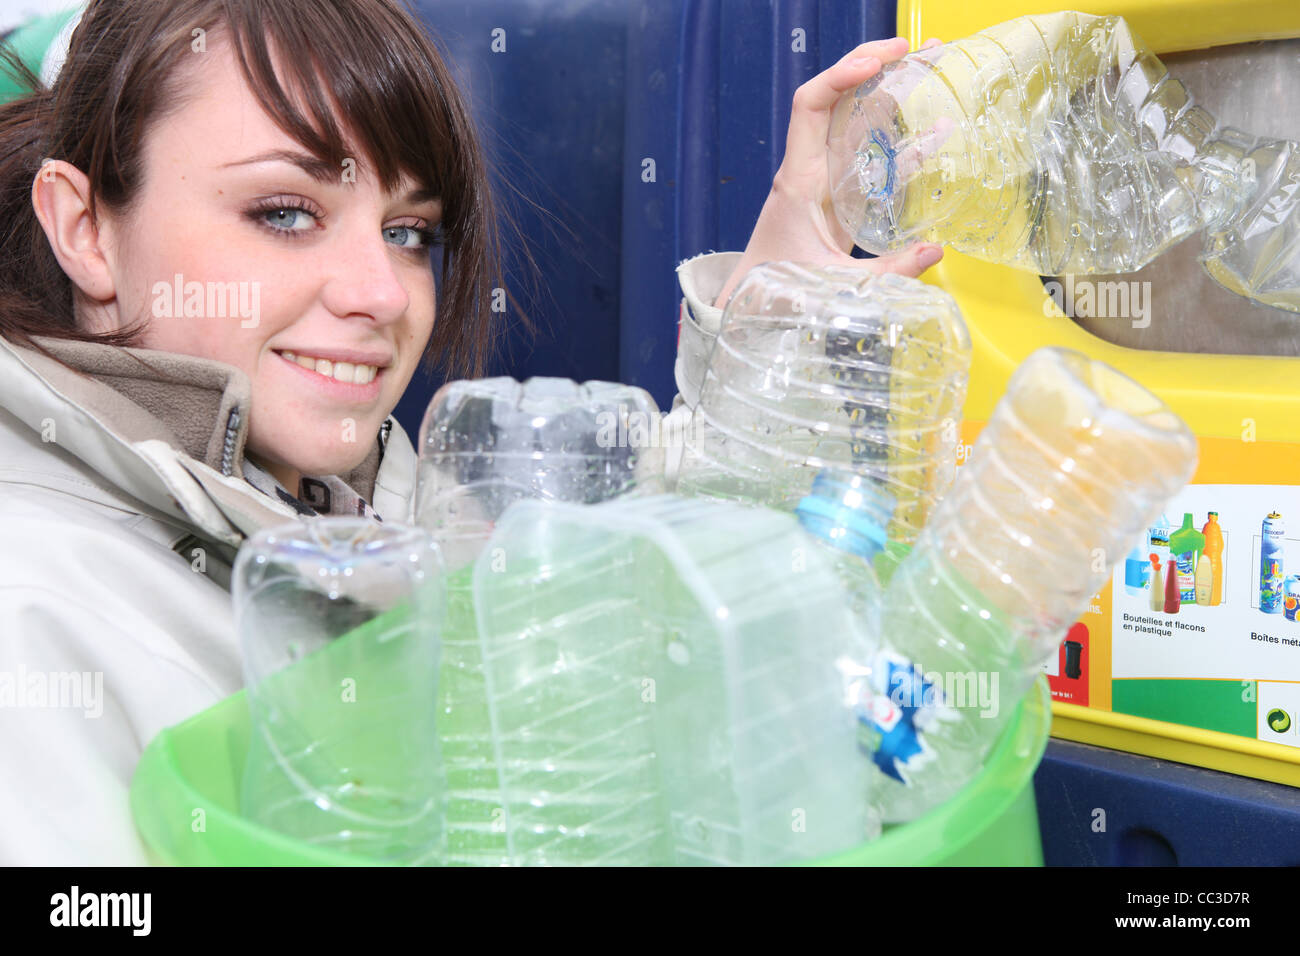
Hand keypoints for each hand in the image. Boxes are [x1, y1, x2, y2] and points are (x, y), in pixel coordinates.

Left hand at [715, 37, 943, 307]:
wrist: (752, 302)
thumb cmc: (779, 290)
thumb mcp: (834, 286)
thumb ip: (886, 272)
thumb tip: (936, 251)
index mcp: (799, 180)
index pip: (811, 107)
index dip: (842, 75)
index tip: (879, 62)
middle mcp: (809, 169)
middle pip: (836, 100)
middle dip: (873, 66)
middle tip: (917, 50)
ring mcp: (823, 179)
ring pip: (854, 122)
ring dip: (888, 93)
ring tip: (929, 67)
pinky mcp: (836, 195)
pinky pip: (867, 157)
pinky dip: (898, 141)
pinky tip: (933, 133)